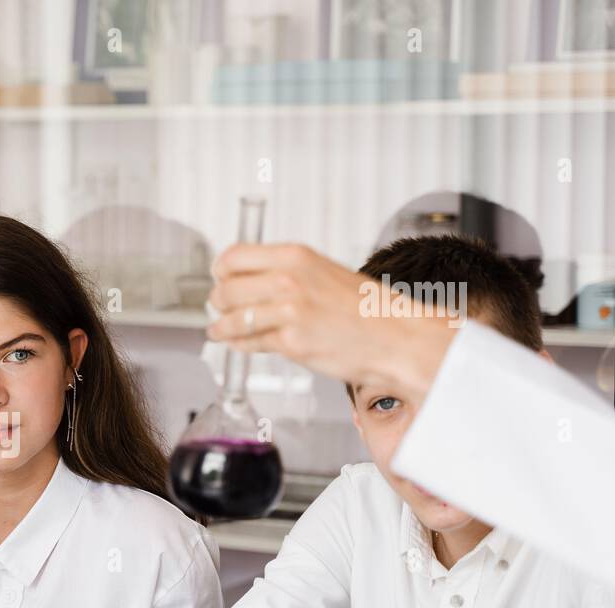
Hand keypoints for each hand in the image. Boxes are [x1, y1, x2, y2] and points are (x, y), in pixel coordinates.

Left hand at [207, 243, 454, 401]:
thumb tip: (248, 280)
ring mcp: (288, 312)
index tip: (220, 278)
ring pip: (232, 319)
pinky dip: (239, 344)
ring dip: (222, 326)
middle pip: (225, 289)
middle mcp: (287, 280)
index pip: (233, 257)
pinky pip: (249, 343)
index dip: (221, 271)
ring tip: (219, 330)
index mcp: (294, 256)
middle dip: (218, 301)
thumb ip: (286, 272)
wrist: (396, 337)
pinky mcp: (291, 343)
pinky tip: (239, 343)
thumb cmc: (366, 308)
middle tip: (220, 307)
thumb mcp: (323, 272)